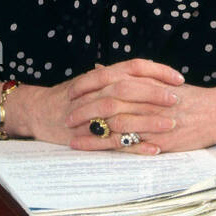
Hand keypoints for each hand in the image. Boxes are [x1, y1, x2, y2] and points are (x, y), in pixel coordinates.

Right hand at [11, 58, 181, 153]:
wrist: (36, 111)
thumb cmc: (69, 96)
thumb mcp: (93, 81)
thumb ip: (119, 77)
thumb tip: (151, 75)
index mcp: (101, 76)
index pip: (133, 66)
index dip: (157, 71)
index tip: (178, 78)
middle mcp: (95, 91)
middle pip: (129, 88)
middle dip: (155, 94)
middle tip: (177, 99)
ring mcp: (89, 114)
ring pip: (122, 115)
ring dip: (148, 120)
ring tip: (171, 124)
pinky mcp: (86, 137)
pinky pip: (113, 142)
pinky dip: (134, 146)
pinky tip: (153, 149)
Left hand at [66, 68, 215, 154]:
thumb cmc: (190, 98)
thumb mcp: (161, 81)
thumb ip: (132, 77)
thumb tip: (99, 69)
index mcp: (148, 81)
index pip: (111, 80)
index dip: (89, 87)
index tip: (71, 92)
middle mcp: (149, 98)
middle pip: (109, 101)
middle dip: (85, 109)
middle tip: (66, 115)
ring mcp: (154, 120)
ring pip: (115, 123)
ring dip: (91, 130)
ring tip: (71, 136)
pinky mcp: (160, 140)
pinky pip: (129, 144)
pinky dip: (108, 147)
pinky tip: (92, 150)